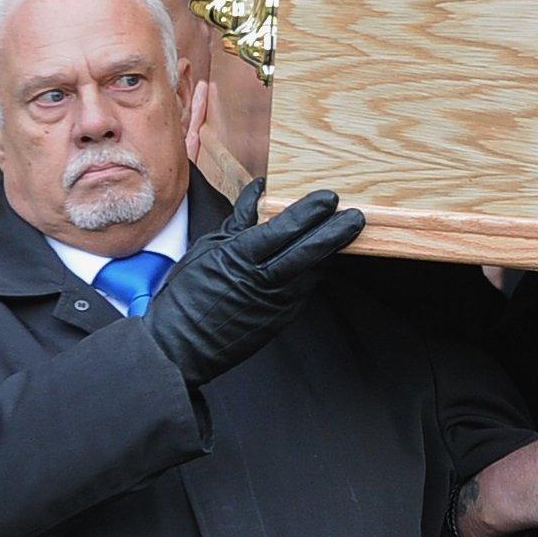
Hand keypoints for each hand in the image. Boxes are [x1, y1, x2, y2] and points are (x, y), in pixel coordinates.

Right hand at [143, 180, 365, 386]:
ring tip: (346, 232)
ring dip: (330, 252)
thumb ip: (240, 220)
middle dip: (335, 232)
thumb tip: (259, 191)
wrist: (181, 345)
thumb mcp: (207, 248)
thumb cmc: (187, 294)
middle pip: (307, 252)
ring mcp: (274, 303)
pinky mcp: (280, 319)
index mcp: (240, 258)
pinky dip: (314, 271)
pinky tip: (322, 258)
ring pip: (311, 272)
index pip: (283, 230)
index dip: (310, 213)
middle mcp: (262, 280)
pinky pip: (303, 289)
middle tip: (356, 216)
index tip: (329, 198)